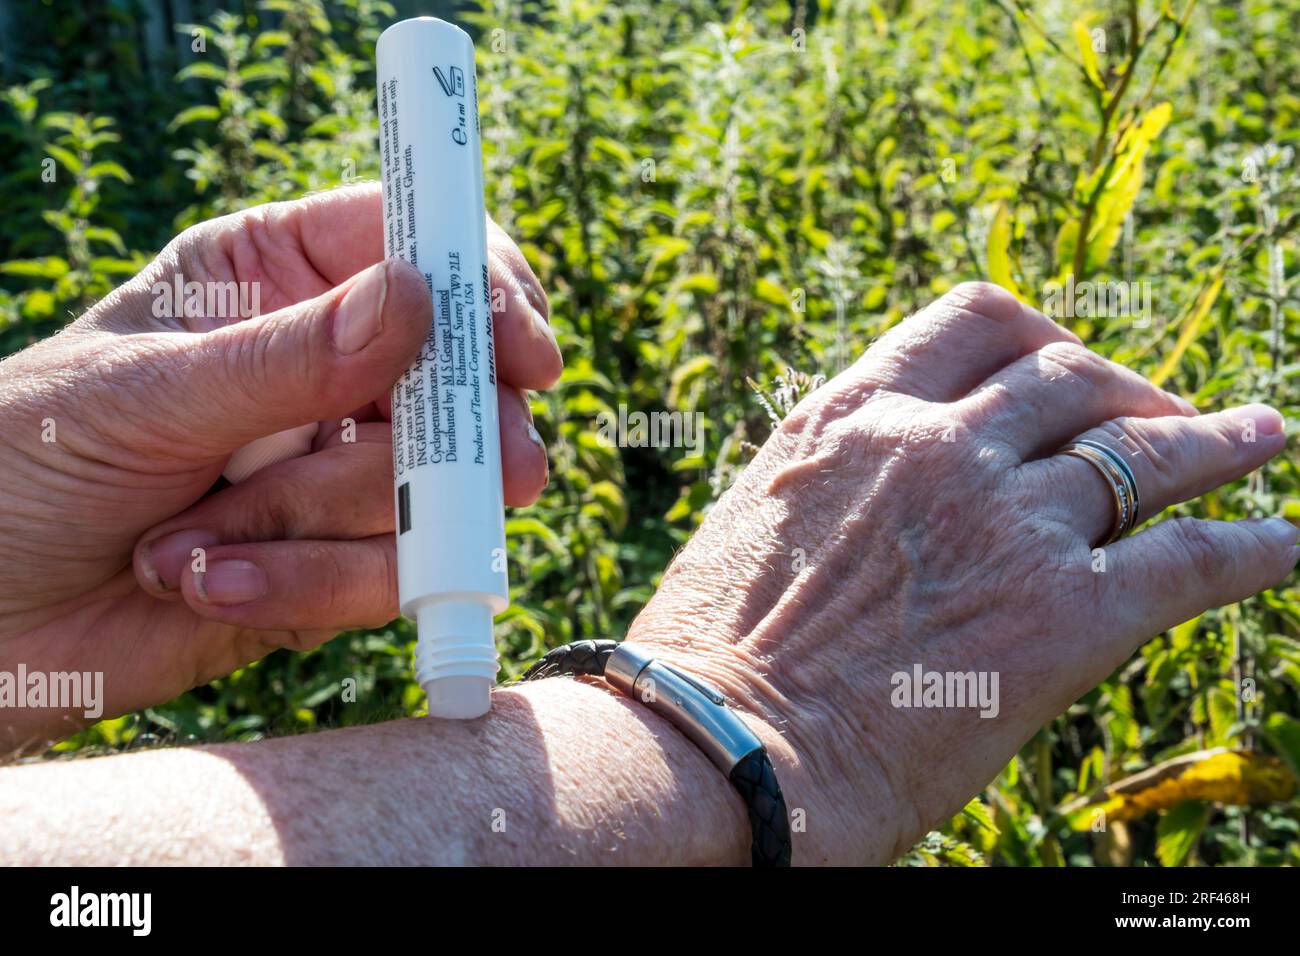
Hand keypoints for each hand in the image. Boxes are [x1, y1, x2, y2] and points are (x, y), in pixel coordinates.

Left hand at [0, 184, 560, 747]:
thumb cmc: (24, 469)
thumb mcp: (146, 396)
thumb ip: (286, 357)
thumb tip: (418, 301)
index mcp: (271, 280)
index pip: (412, 245)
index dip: (484, 288)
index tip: (525, 351)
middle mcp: (321, 370)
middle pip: (458, 378)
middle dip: (457, 439)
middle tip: (499, 478)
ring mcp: (337, 470)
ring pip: (427, 489)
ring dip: (314, 525)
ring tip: (194, 538)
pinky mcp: (338, 563)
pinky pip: (387, 575)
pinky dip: (301, 585)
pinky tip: (204, 580)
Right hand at [625, 282, 1297, 863]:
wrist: (718, 751)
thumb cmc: (710, 661)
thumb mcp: (758, 524)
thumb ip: (834, 487)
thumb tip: (872, 505)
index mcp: (853, 416)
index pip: (974, 324)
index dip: (1039, 336)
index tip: (1064, 365)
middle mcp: (939, 445)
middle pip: (1073, 376)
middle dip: (1128, 388)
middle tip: (1162, 416)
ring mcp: (1009, 522)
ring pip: (1148, 452)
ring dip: (1219, 439)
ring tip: (1262, 434)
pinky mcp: (1067, 614)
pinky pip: (1192, 558)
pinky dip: (1252, 548)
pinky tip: (1281, 547)